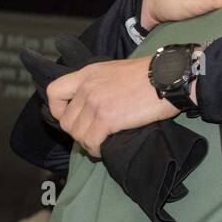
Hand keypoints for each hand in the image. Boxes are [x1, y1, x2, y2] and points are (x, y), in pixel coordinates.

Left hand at [46, 56, 175, 156]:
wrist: (167, 78)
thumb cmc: (150, 75)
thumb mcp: (115, 72)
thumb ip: (100, 85)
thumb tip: (97, 106)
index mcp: (87, 74)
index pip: (54, 92)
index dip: (58, 110)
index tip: (72, 118)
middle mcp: (86, 87)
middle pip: (65, 120)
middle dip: (78, 133)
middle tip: (93, 135)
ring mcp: (95, 103)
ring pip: (77, 134)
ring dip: (88, 143)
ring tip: (101, 143)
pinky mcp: (107, 118)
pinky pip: (91, 142)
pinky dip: (96, 149)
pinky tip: (105, 148)